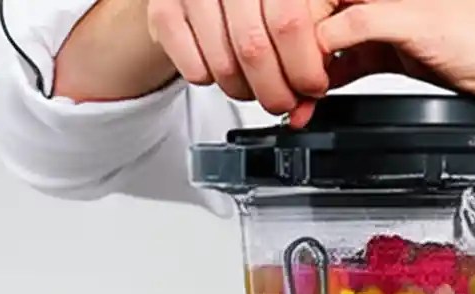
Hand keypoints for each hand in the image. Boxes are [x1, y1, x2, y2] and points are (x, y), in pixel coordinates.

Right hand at [147, 0, 339, 122]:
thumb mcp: (298, 9)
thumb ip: (308, 51)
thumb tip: (309, 102)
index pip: (288, 24)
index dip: (304, 67)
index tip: (312, 86)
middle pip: (254, 49)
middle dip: (276, 91)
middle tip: (285, 100)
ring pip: (224, 66)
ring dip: (246, 91)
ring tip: (257, 86)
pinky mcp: (162, 10)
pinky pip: (195, 70)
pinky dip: (215, 81)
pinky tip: (226, 67)